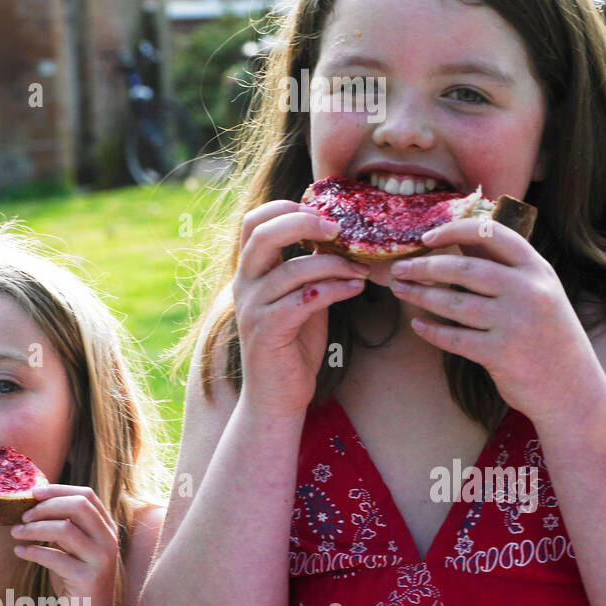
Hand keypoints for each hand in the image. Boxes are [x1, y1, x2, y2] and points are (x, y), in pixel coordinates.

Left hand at [11, 484, 119, 605]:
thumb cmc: (77, 588)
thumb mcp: (73, 553)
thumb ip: (66, 530)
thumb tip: (37, 506)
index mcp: (107, 531)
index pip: (87, 495)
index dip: (59, 490)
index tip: (34, 493)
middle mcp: (109, 542)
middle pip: (78, 505)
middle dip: (46, 506)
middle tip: (24, 515)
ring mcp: (100, 561)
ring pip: (65, 529)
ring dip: (35, 528)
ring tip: (16, 533)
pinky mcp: (88, 581)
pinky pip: (55, 557)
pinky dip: (32, 552)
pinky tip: (20, 552)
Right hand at [231, 200, 369, 419]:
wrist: (277, 398)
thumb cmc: (292, 347)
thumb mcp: (303, 298)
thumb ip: (311, 268)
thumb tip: (339, 235)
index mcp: (251, 273)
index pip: (253, 222)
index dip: (285, 208)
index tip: (321, 214)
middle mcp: (244, 286)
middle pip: (262, 234)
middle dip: (304, 222)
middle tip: (339, 228)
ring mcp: (252, 309)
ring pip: (292, 269)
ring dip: (334, 264)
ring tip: (360, 269)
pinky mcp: (267, 331)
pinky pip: (304, 300)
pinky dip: (334, 289)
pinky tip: (355, 288)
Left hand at [391, 218, 602, 421]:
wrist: (572, 388)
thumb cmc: (547, 335)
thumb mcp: (539, 292)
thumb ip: (504, 267)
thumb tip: (463, 241)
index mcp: (538, 269)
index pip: (493, 235)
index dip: (455, 230)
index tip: (427, 236)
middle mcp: (529, 291)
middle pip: (464, 270)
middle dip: (425, 267)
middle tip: (399, 268)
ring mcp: (515, 323)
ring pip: (454, 304)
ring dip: (420, 295)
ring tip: (399, 290)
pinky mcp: (500, 354)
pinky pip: (454, 338)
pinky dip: (432, 331)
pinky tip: (417, 325)